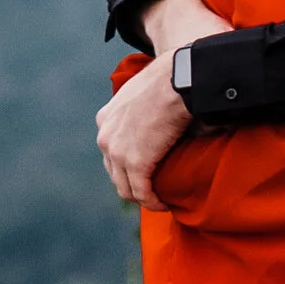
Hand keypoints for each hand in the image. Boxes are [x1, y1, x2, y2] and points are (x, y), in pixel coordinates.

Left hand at [98, 0, 227, 207]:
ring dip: (143, 196)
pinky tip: (165, 204)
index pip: (111, 151)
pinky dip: (153, 202)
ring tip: (160, 199)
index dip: (127, 164)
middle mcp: (105, 135)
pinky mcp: (135, 163)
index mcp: (106, 118)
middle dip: (133, 183)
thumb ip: (148, 110)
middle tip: (154, 188)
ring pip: (126, 187)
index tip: (146, 171)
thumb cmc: (171, 79)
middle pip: (115, 171)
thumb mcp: (146, 91)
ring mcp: (117, 151)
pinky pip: (142, 193)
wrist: (179, 80)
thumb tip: (169, 120)